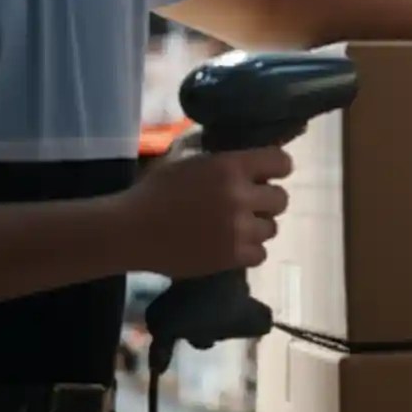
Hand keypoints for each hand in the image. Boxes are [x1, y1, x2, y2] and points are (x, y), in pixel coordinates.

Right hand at [119, 147, 292, 277]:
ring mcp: (238, 229)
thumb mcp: (187, 159)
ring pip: (272, 228)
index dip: (277, 168)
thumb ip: (220, 157)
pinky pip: (261, 253)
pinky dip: (249, 250)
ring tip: (235, 226)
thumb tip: (247, 153)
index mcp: (230, 166)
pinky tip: (232, 245)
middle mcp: (240, 196)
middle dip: (266, 200)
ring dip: (257, 226)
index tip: (267, 174)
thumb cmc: (153, 191)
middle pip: (281, 199)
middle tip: (247, 204)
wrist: (129, 231)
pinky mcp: (232, 257)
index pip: (281, 162)